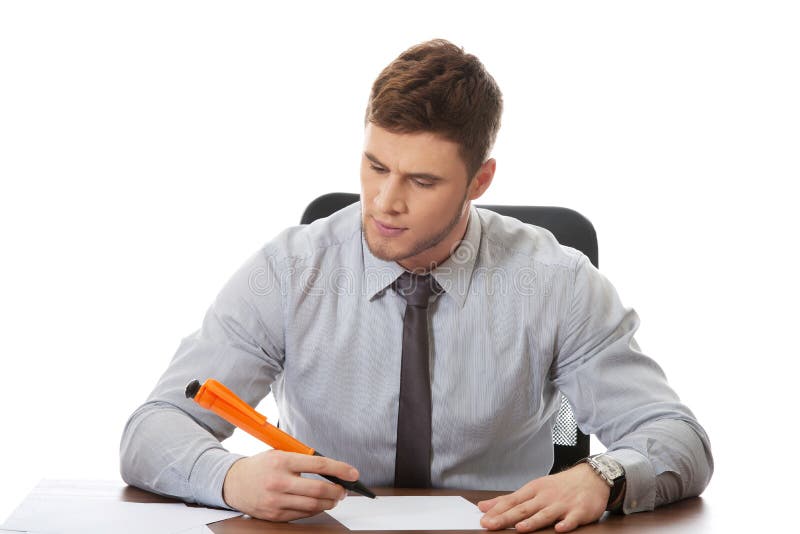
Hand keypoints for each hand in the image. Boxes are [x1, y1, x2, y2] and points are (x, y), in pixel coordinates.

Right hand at [222, 449, 358, 520]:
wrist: (232, 482)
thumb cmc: (261, 466)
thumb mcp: (280, 453)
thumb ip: (303, 459)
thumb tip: (330, 468)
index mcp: (282, 460)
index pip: (319, 465)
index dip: (340, 469)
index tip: (353, 473)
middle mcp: (279, 481)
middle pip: (319, 490)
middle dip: (338, 491)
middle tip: (344, 490)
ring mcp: (276, 500)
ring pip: (313, 505)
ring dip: (329, 503)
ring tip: (334, 497)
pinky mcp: (274, 514)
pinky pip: (302, 515)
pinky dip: (315, 510)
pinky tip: (319, 504)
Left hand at [478, 464, 609, 531]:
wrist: (591, 477)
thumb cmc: (559, 486)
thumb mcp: (533, 489)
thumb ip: (509, 500)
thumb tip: (484, 507)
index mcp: (533, 490)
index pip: (512, 501)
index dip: (497, 511)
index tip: (484, 519)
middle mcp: (546, 497)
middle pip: (524, 509)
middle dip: (506, 518)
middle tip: (491, 525)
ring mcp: (563, 504)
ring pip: (545, 514)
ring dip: (533, 521)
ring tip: (520, 528)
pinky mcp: (580, 511)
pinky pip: (572, 519)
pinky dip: (566, 524)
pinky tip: (560, 529)